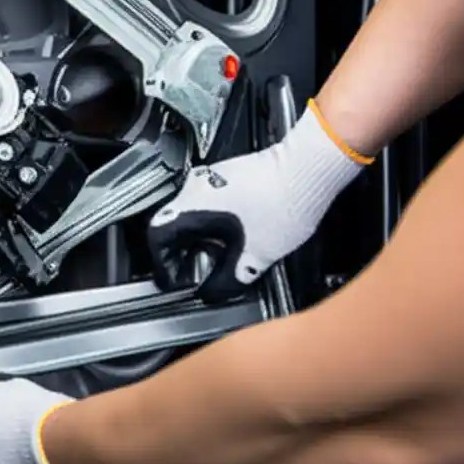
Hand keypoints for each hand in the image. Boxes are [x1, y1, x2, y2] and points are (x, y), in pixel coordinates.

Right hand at [148, 105, 364, 302]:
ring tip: (217, 256)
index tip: (173, 280)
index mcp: (191, 209)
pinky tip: (234, 234)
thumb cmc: (283, 203)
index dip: (162, 266)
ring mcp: (209, 178)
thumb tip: (214, 294)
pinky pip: (206, 202)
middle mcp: (194, 190)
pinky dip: (211, 222)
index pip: (157, 239)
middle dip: (179, 254)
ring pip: (188, 213)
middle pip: (170, 226)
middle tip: (193, 272)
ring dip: (196, 238)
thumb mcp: (255, 257)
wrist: (306, 169)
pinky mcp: (226, 174)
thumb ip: (227, 282)